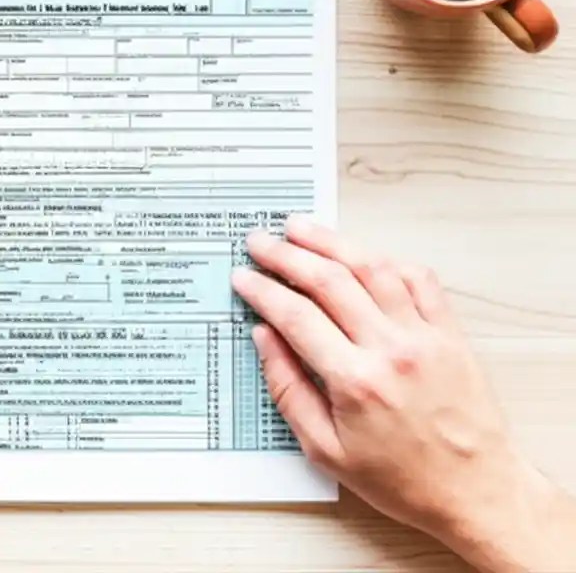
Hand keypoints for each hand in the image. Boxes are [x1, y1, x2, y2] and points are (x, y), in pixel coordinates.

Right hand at [232, 215, 570, 571]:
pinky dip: (387, 259)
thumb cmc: (403, 479)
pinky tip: (363, 254)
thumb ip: (289, 390)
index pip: (296, 316)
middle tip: (260, 241)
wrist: (476, 491)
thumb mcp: (326, 450)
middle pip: (329, 281)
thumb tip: (265, 339)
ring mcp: (425, 336)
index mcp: (355, 380)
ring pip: (372, 268)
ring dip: (332, 242)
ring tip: (301, 228)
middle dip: (287, 255)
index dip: (263, 290)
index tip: (243, 278)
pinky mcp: (450, 334)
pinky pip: (419, 280)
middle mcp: (391, 349)